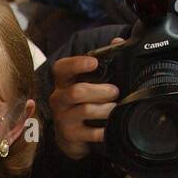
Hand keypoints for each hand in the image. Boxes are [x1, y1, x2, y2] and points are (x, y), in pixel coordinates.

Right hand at [48, 41, 122, 160]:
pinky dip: (103, 130)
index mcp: (63, 82)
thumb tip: (118, 42)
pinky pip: (90, 133)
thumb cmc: (83, 103)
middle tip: (115, 91)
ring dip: (105, 109)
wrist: (71, 136)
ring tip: (114, 108)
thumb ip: (103, 61)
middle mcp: (59, 99)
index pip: (62, 68)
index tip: (94, 62)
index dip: (77, 64)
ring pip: (85, 110)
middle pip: (76, 92)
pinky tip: (109, 127)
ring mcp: (62, 118)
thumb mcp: (89, 82)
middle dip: (100, 91)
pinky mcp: (69, 135)